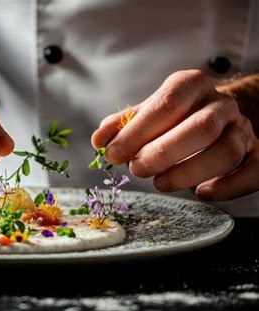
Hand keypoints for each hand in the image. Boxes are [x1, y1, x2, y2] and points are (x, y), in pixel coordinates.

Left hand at [92, 70, 258, 200]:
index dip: (137, 132)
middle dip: (164, 153)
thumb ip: (123, 124)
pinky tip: (202, 193)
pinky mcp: (256, 152)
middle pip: (200, 128)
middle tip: (137, 169)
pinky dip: (228, 187)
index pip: (166, 105)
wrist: (219, 113)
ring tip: (161, 183)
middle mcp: (220, 104)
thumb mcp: (147, 112)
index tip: (112, 154)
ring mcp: (242, 128)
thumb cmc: (176, 115)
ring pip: (226, 152)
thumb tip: (99, 140)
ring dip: (190, 172)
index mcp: (191, 85)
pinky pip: (253, 171)